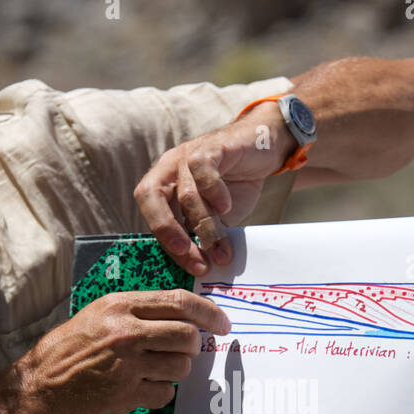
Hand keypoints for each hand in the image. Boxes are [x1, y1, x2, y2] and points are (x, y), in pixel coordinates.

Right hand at [30, 289, 230, 413]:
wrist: (43, 380)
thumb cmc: (75, 344)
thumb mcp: (103, 312)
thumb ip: (141, 310)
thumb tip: (187, 315)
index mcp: (121, 305)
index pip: (180, 302)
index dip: (210, 313)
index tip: (223, 323)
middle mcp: (126, 332)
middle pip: (188, 336)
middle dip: (195, 345)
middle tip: (186, 350)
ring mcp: (127, 364)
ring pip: (181, 367)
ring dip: (176, 370)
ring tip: (153, 368)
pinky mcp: (126, 393)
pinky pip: (166, 393)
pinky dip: (160, 392)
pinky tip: (140, 387)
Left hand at [133, 107, 295, 275]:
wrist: (262, 150)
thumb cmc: (234, 186)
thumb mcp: (215, 216)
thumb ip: (201, 234)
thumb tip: (198, 266)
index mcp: (164, 185)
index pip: (150, 211)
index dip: (163, 238)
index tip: (187, 262)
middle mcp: (169, 168)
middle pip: (152, 196)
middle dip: (169, 231)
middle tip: (194, 259)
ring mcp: (188, 155)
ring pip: (186, 194)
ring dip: (206, 228)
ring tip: (222, 251)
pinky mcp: (211, 147)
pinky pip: (202, 168)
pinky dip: (213, 191)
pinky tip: (226, 207)